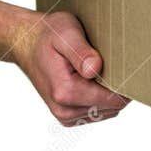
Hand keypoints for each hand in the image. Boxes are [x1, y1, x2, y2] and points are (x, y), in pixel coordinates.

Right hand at [9, 10, 130, 126]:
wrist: (26, 43)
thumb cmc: (47, 35)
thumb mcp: (66, 34)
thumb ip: (81, 53)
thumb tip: (95, 69)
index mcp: (65, 92)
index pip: (114, 100)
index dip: (124, 82)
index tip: (124, 64)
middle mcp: (64, 110)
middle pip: (113, 107)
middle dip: (116, 87)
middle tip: (109, 61)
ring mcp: (65, 116)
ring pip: (107, 111)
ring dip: (108, 92)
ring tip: (96, 68)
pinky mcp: (68, 116)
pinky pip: (97, 111)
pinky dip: (100, 97)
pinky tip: (91, 78)